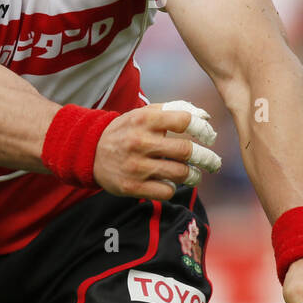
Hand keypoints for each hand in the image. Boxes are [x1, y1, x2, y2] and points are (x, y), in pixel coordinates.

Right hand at [93, 100, 220, 200]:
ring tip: (195, 174)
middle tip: (213, 161)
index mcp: (144, 120)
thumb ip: (173, 111)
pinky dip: (173, 187)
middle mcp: (140, 142)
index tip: (210, 136)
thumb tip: (204, 116)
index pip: (184, 120)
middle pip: (186, 151)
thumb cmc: (126, 131)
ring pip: (180, 173)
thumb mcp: (143, 114)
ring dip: (194, 175)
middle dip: (206, 158)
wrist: (90, 152)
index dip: (203, 128)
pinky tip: (171, 182)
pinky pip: (166, 191)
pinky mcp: (132, 187)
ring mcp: (136, 166)